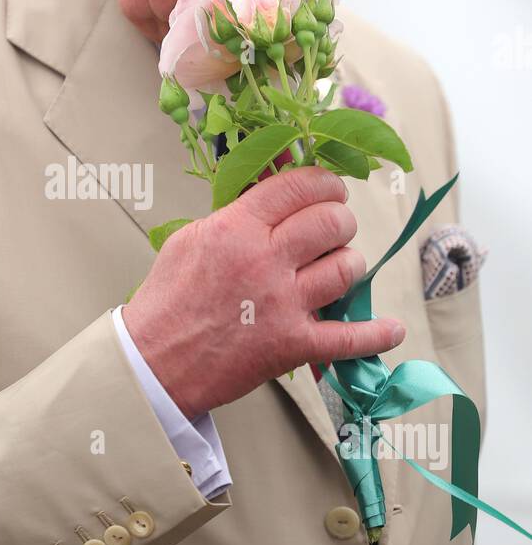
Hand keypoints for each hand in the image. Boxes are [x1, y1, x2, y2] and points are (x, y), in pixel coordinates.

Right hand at [123, 166, 404, 418]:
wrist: (153, 363)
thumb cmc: (168, 300)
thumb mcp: (191, 238)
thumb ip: (234, 212)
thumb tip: (273, 185)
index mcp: (236, 229)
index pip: (298, 186)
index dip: (323, 182)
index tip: (328, 189)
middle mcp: (265, 261)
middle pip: (331, 221)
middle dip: (340, 219)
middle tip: (333, 227)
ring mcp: (282, 304)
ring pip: (347, 268)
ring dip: (349, 265)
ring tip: (338, 268)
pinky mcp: (293, 345)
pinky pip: (350, 338)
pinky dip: (376, 335)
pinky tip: (391, 329)